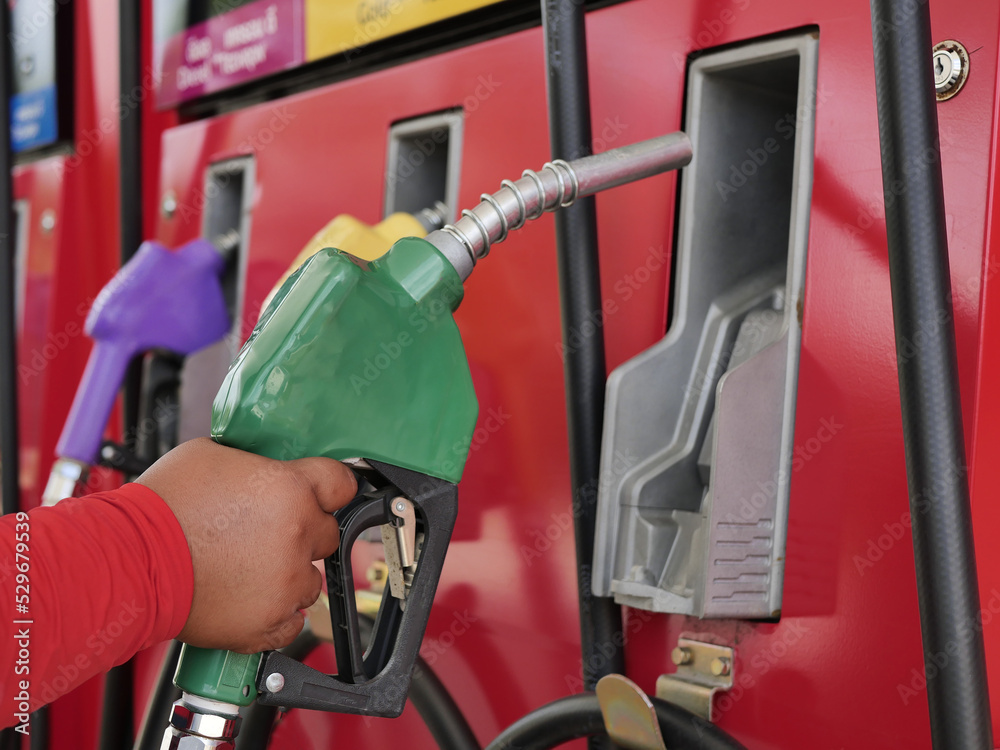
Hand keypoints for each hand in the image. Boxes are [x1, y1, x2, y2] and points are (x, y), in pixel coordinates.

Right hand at [136, 437, 356, 652]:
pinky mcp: (268, 622)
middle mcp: (297, 534)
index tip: (328, 495)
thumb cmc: (160, 508)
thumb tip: (267, 467)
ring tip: (246, 568)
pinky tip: (248, 598)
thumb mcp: (211, 455)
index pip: (341, 484)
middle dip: (303, 532)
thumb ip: (255, 463)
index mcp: (289, 489)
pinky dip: (276, 613)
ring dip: (288, 574)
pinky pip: (293, 621)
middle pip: (328, 533)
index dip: (332, 488)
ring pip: (310, 579)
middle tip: (264, 534)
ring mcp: (286, 582)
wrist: (127, 562)